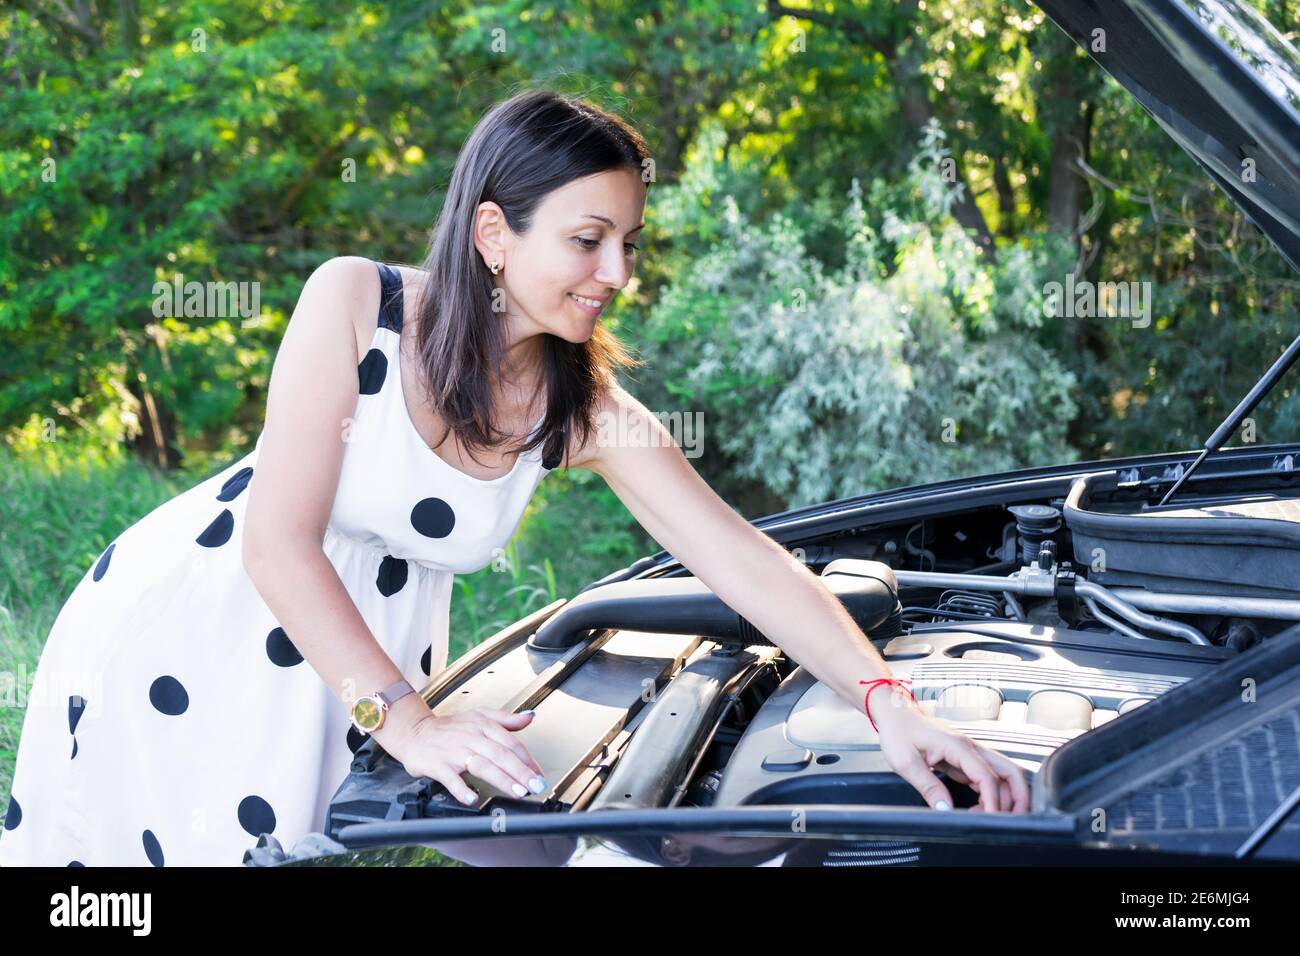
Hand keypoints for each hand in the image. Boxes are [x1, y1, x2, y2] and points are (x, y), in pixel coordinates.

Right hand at [386, 708, 546, 805]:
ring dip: (501, 779)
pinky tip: (472, 798)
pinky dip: (461, 789)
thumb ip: (506, 719)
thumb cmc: (449, 728)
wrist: (414, 732)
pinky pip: (450, 778)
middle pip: (500, 754)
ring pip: (481, 765)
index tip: (539, 774)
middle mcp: (470, 736)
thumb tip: (530, 717)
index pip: (511, 742)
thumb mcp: (479, 716)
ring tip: (517, 792)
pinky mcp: (437, 764)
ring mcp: (454, 751)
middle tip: (534, 786)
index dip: (527, 759)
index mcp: (483, 725)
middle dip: (520, 771)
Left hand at [869, 686, 1030, 812]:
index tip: (990, 819)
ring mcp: (970, 752)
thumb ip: (928, 787)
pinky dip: (991, 794)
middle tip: (1010, 821)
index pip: (988, 777)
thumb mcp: (906, 762)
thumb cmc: (898, 731)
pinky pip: (987, 777)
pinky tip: (980, 807)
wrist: (895, 713)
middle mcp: (971, 748)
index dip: (993, 802)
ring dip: (1006, 796)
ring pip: (1003, 774)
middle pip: (1011, 771)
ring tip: (990, 817)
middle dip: (1019, 797)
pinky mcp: (965, 758)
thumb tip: (945, 809)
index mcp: (958, 746)